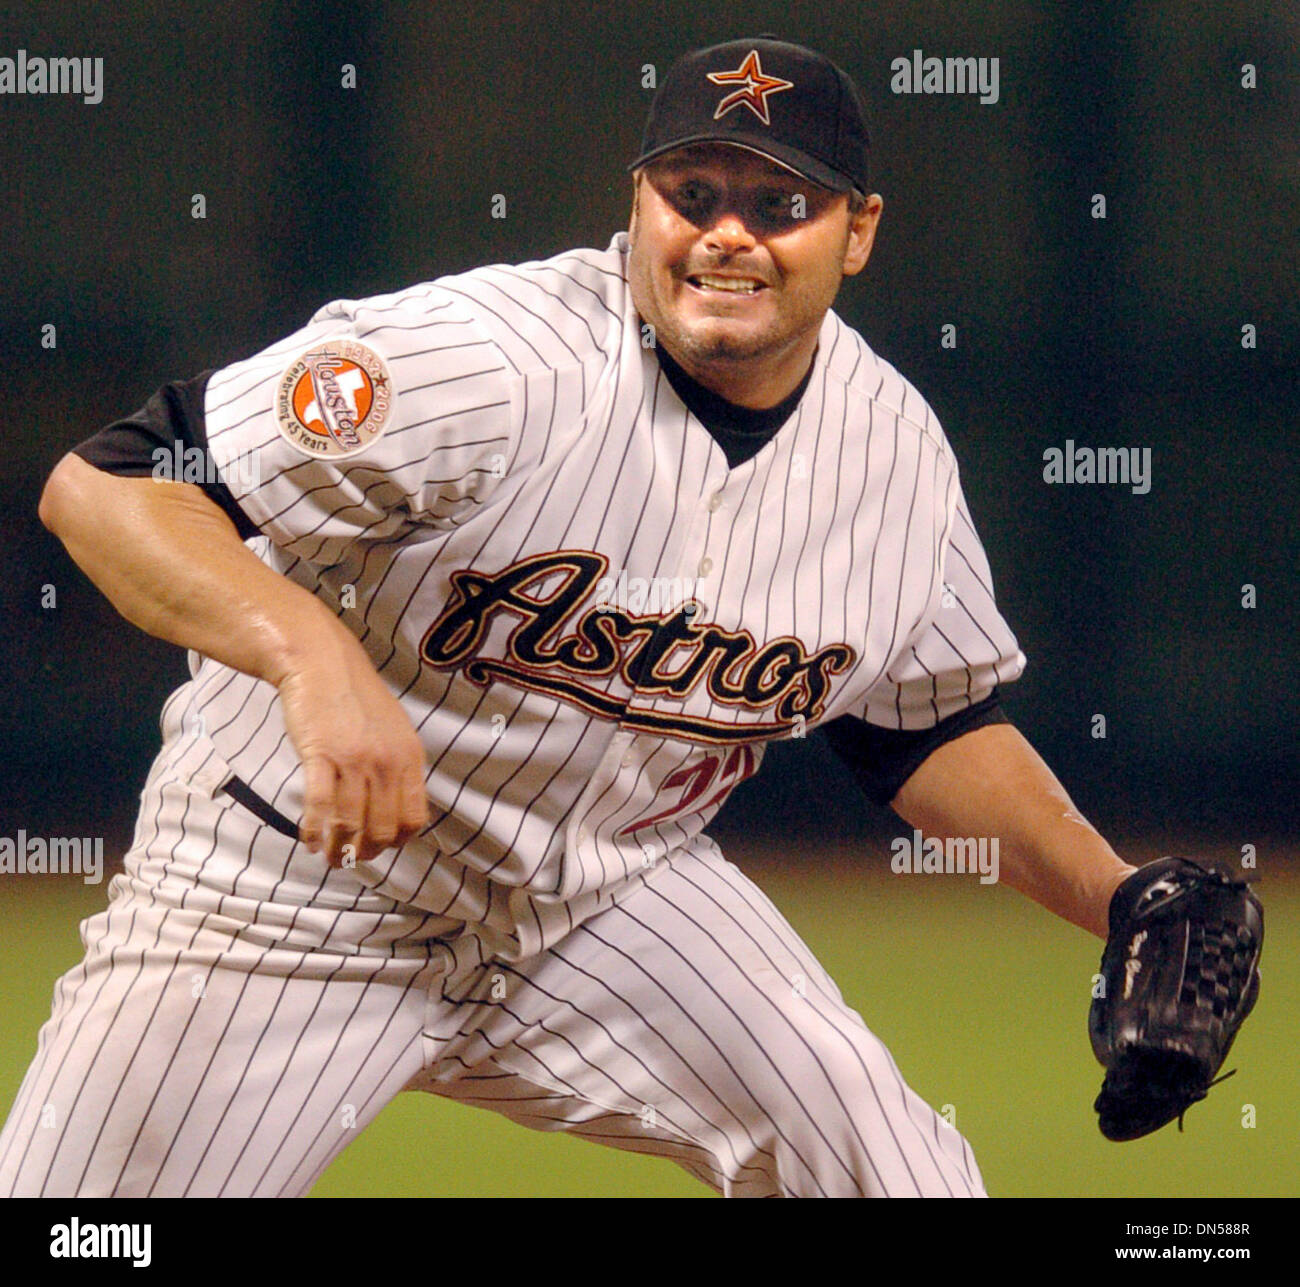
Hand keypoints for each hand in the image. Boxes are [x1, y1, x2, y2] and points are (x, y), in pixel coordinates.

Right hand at [276, 639, 429, 866]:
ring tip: (329, 857)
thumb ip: (399, 766)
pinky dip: (314, 830)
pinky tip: (308, 840)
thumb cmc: (355, 697)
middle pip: (384, 828)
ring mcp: (354, 760)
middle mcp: (387, 762)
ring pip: (350, 823)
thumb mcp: (394, 730)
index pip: (414, 817)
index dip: (398, 840)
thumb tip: (396, 807)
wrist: (322, 664)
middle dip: (367, 851)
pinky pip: (319, 806)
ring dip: (338, 849)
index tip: (381, 846)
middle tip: (351, 857)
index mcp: (410, 757)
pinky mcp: (321, 756)